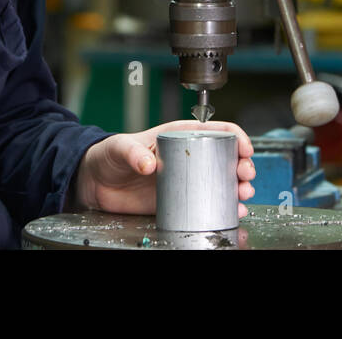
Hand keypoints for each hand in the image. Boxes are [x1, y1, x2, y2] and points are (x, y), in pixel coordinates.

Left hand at [71, 120, 255, 217]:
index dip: (236, 136)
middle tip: (245, 175)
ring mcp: (187, 179)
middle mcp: (189, 156)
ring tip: (242, 195)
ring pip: (222, 181)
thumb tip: (147, 164)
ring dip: (238, 188)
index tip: (245, 148)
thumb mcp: (120, 147)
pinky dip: (225, 207)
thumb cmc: (110, 155)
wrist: (96, 182)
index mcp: (180, 135)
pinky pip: (208, 203)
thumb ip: (132, 153)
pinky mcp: (181, 200)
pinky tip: (234, 211)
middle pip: (226, 157)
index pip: (216, 130)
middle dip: (242, 165)